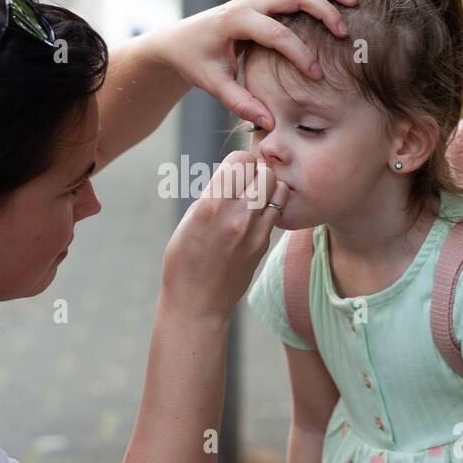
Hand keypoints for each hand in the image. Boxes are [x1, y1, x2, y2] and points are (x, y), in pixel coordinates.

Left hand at [142, 0, 357, 129]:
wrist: (181, 39)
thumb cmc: (197, 63)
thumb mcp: (213, 85)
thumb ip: (240, 103)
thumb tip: (269, 123)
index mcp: (235, 21)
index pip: (275, 33)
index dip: (299, 53)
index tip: (316, 75)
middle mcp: (249, 1)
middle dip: (322, 11)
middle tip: (344, 34)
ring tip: (354, 3)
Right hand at [161, 150, 289, 319]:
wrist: (197, 303)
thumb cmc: (184, 260)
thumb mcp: (190, 218)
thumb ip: (215, 193)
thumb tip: (234, 174)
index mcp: (211, 204)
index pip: (241, 159)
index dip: (239, 161)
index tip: (232, 171)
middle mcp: (236, 215)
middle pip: (265, 170)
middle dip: (256, 171)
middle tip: (245, 183)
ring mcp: (254, 231)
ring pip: (278, 188)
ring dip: (268, 188)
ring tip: (253, 198)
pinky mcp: (263, 245)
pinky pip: (277, 212)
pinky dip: (270, 207)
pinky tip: (256, 217)